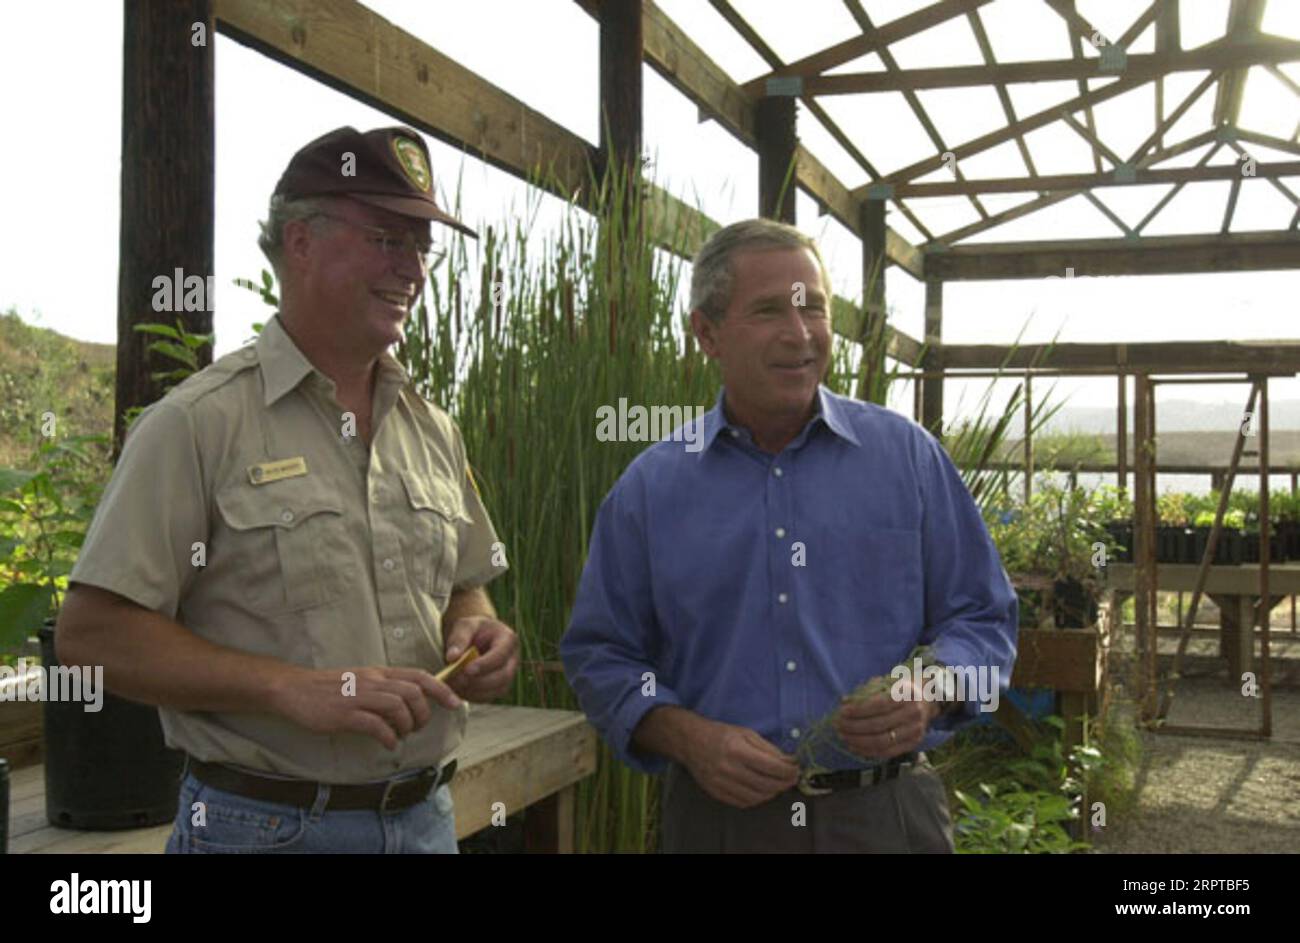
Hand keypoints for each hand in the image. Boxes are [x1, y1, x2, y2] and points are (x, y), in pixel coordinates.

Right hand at [273, 665, 460, 750]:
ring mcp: (358, 696)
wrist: (294, 689)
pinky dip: (388, 737)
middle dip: (423, 713)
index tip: (455, 702)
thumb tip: (410, 703)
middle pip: (413, 692)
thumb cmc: (329, 688)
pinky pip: (375, 725)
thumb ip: (385, 688)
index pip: (418, 675)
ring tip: (401, 736)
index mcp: (378, 673)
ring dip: (406, 725)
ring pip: (397, 706)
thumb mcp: (362, 681)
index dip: (441, 689)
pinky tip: (387, 744)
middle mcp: (372, 681)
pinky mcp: (344, 714)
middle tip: (416, 727)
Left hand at [444, 616, 518, 701]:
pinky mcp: (500, 686)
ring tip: (454, 686)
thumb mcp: (464, 626)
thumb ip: (458, 639)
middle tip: (457, 680)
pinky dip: (473, 697)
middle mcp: (513, 659)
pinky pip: (490, 697)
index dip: (485, 665)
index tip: (466, 670)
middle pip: (503, 676)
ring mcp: (509, 674)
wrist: (476, 637)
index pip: (501, 655)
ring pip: (497, 690)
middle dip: (479, 682)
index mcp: (508, 639)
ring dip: (475, 692)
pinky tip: (458, 690)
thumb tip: (452, 657)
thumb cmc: (471, 630)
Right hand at [683, 719, 799, 808]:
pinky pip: (743, 802)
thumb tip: (789, 762)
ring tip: (778, 785)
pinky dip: (757, 799)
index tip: (796, 770)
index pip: (771, 766)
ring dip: (772, 793)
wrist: (691, 742)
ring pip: (756, 797)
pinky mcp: (716, 793)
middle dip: (784, 783)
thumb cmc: (721, 734)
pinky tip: (762, 791)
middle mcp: (729, 768)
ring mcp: (721, 783)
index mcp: (737, 750)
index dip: (788, 771)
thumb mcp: (746, 733)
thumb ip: (768, 748)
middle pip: (766, 784)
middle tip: (792, 779)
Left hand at [835, 679, 941, 760]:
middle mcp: (913, 713)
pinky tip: (854, 747)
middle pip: (878, 725)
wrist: (929, 699)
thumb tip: (844, 702)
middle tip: (838, 725)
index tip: (841, 712)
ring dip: (858, 741)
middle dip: (853, 727)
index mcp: (907, 694)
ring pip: (881, 741)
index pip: (878, 705)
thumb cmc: (901, 688)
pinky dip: (868, 752)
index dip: (857, 711)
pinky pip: (888, 752)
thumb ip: (866, 691)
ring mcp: (915, 731)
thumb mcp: (886, 682)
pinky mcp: (913, 744)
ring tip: (843, 736)